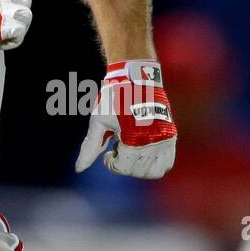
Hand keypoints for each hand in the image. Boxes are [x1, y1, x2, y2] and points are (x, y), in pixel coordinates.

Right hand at [0, 0, 31, 80]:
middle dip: (21, 14)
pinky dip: (14, 41)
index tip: (4, 13)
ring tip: (7, 34)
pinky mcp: (1, 27)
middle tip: (9, 25)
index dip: (15, 3)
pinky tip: (1, 42)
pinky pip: (20, 31)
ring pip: (27, 15)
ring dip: (19, 28)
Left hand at [74, 59, 176, 178]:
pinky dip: (155, 163)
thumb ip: (90, 147)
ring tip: (132, 151)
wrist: (138, 78)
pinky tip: (143, 151)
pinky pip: (167, 163)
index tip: (108, 151)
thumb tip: (78, 169)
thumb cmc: (115, 98)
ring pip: (154, 172)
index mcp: (134, 139)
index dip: (111, 162)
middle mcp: (153, 142)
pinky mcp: (171, 136)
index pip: (123, 167)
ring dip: (140, 167)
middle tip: (119, 147)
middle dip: (124, 164)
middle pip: (137, 171)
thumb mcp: (99, 121)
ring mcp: (165, 140)